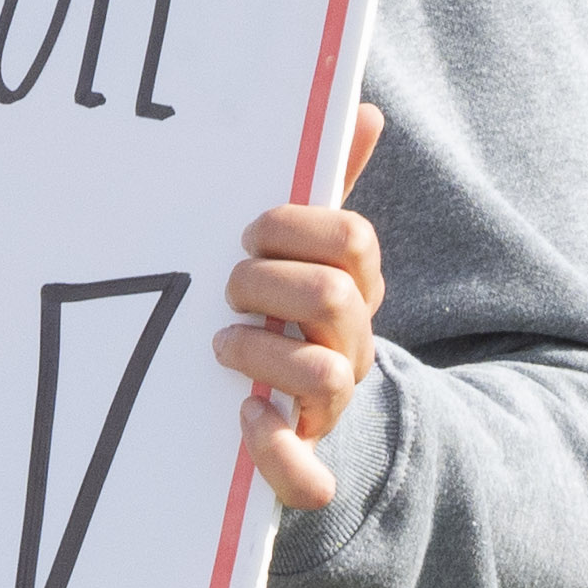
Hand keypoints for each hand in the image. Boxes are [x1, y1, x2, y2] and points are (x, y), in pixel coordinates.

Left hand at [218, 102, 386, 510]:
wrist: (294, 414)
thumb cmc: (285, 313)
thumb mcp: (304, 251)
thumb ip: (328, 185)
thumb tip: (365, 109)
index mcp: (352, 287)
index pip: (350, 239)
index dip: (290, 227)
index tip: (245, 232)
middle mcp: (350, 345)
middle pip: (334, 300)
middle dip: (264, 284)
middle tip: (228, 289)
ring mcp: (332, 406)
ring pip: (324, 379)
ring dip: (258, 355)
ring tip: (222, 346)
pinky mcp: (303, 464)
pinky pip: (309, 478)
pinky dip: (274, 449)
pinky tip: (244, 418)